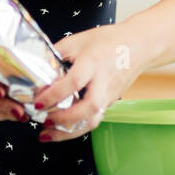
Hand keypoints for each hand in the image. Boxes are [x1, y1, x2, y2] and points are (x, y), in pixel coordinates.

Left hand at [33, 25, 139, 141]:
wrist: (138, 45)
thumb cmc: (109, 40)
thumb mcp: (78, 40)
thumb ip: (56, 53)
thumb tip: (36, 67)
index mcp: (93, 62)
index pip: (74, 82)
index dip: (54, 94)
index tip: (38, 101)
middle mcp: (103, 82)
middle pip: (88, 108)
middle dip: (64, 119)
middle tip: (43, 119)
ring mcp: (109, 95)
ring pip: (92, 120)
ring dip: (68, 132)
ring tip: (47, 134)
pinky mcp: (110, 103)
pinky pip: (93, 119)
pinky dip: (76, 128)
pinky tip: (60, 130)